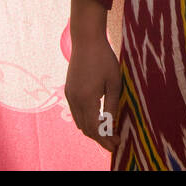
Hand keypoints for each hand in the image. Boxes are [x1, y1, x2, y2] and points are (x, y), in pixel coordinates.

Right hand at [65, 32, 121, 153]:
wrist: (86, 40)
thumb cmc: (104, 59)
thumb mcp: (114, 83)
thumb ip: (112, 105)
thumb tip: (112, 124)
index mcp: (87, 99)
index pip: (94, 129)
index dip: (105, 139)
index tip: (117, 144)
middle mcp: (75, 100)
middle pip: (85, 128)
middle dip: (99, 138)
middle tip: (114, 141)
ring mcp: (70, 95)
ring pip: (79, 121)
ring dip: (92, 129)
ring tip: (108, 131)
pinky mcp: (69, 90)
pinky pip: (76, 112)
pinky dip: (86, 119)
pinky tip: (98, 117)